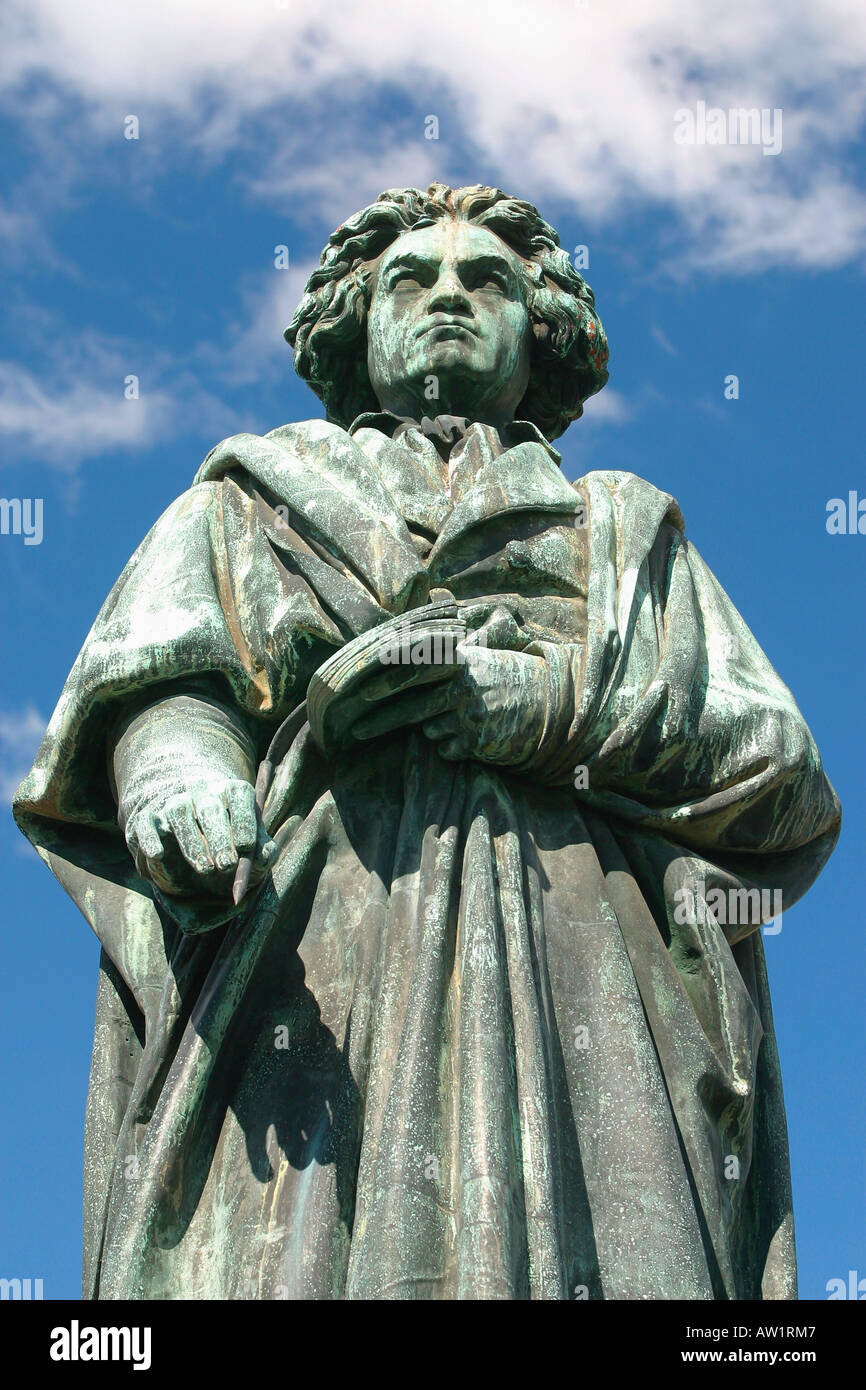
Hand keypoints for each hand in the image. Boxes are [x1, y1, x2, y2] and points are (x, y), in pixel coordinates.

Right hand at [124, 776, 275, 897]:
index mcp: (230, 792)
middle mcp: (201, 792)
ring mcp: (172, 803)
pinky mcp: (148, 818)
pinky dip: (150, 838)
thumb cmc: (228, 845)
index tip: (246, 847)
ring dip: (192, 841)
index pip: (238, 793)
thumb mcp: (249, 850)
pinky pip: (146, 824)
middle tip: (227, 865)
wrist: (189, 845)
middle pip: (209, 806)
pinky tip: (158, 854)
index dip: (244, 820)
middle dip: (219, 837)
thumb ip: (262, 850)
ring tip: (205, 868)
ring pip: (179, 812)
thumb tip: (266, 856)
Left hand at [353, 643, 548, 768]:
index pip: (414, 671)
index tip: (361, 692)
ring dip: (433, 729)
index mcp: (460, 663)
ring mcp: (470, 716)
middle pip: (411, 707)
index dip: (385, 682)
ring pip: (429, 730)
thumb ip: (448, 660)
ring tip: (459, 721)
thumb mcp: (480, 658)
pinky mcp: (478, 741)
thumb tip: (404, 656)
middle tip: (356, 730)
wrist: (551, 705)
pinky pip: (446, 750)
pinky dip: (450, 747)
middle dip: (380, 720)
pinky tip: (470, 736)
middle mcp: (463, 688)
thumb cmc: (510, 678)